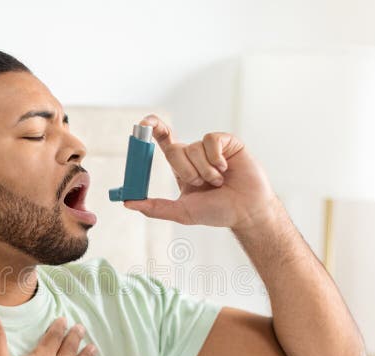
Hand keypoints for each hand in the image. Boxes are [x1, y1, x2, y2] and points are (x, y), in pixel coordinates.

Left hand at [123, 114, 277, 230]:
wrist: (246, 211)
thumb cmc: (218, 212)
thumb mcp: (182, 212)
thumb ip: (155, 207)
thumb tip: (128, 202)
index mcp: (182, 166)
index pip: (163, 141)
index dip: (152, 128)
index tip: (143, 124)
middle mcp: (194, 154)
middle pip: (174, 149)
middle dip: (184, 170)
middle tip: (200, 184)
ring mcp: (211, 147)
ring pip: (194, 148)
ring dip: (204, 171)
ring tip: (218, 182)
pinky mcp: (228, 142)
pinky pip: (211, 140)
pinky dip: (215, 158)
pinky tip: (226, 168)